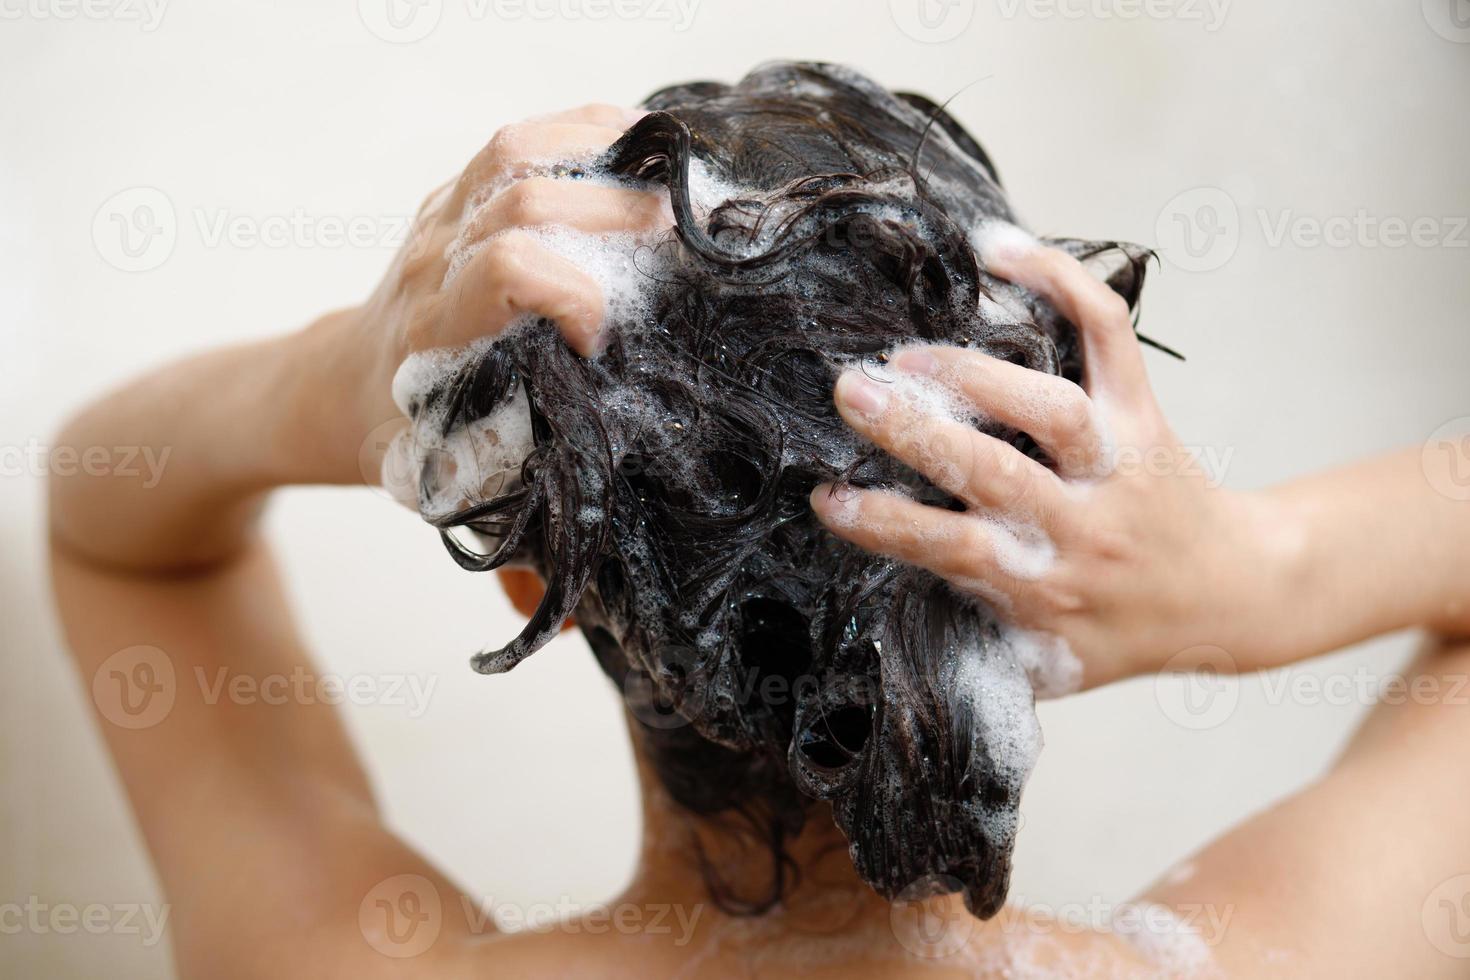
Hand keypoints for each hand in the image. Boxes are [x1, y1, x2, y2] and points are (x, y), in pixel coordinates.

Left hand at [344, 103, 670, 437]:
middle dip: (613, 208)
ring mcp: (441, 220)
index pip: (504, 270)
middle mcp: (434, 262)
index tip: (600, 340)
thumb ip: (529, 443)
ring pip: (517, 150)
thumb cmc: (409, 428)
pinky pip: (518, 140)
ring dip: (603, 154)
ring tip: (669, 175)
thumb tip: (614, 448)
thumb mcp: (462, 457)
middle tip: (680, 233)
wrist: (345, 386)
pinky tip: (634, 141)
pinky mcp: (454, 196)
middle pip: (523, 198)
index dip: (571, 292)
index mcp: (436, 331)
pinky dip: (582, 131)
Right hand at [809, 240, 1291, 690]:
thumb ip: (980, 660)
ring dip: (975, 375)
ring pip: (1051, 407)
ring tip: (907, 355)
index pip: (958, 552)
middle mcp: (1085, 523)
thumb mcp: (1051, 668)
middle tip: (851, 390)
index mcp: (1049, 586)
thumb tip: (887, 646)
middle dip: (917, 430)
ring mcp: (1119, 460)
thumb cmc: (1126, 632)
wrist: (1237, 595)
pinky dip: (1059, 281)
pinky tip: (998, 250)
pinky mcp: (1144, 412)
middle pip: (996, 471)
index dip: (889, 525)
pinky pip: (1107, 335)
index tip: (828, 501)